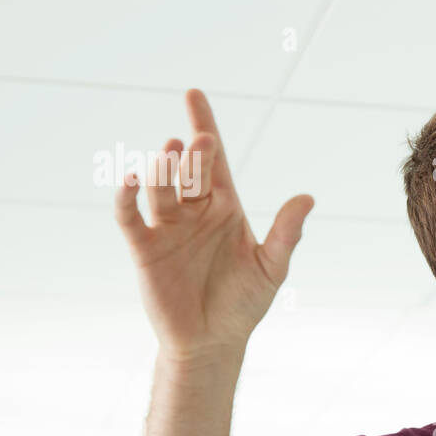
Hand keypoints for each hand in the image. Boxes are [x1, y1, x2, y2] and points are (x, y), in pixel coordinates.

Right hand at [113, 89, 313, 359]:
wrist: (213, 341)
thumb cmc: (243, 303)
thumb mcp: (271, 267)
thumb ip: (286, 233)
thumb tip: (308, 198)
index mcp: (224, 208)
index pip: (215, 160)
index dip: (204, 125)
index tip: (194, 94)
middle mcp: (194, 211)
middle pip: (190, 171)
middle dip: (194, 154)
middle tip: (198, 141)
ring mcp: (168, 228)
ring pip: (161, 188)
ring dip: (164, 170)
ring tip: (170, 154)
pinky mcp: (145, 248)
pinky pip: (130, 216)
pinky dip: (126, 197)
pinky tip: (130, 179)